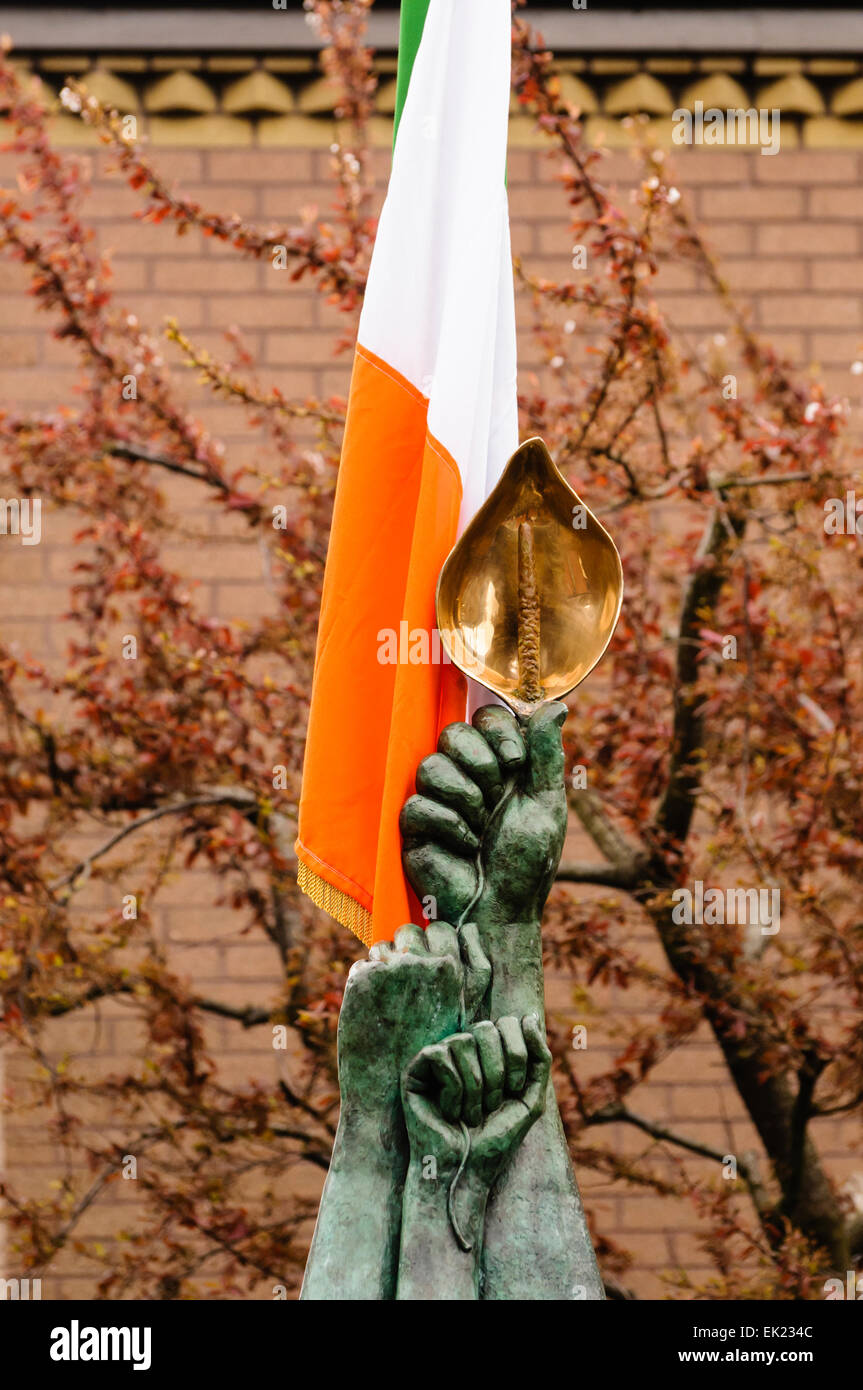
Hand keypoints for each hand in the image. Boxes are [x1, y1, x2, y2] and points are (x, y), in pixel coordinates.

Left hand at [337, 921, 490, 1117]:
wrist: (391, 1092)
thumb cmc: (433, 1050)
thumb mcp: (465, 1010)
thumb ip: (475, 968)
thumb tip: (471, 927)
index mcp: (450, 969)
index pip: (439, 929)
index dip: (432, 944)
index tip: (426, 964)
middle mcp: (420, 964)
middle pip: (409, 930)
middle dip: (405, 948)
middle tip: (404, 981)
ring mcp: (388, 970)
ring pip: (382, 946)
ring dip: (383, 965)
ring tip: (388, 1000)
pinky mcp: (361, 980)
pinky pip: (362, 967)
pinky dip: (363, 984)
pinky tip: (372, 1010)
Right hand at [400, 702, 567, 927]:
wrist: (503, 910)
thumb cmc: (528, 862)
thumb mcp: (546, 803)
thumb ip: (546, 753)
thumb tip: (557, 704)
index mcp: (499, 766)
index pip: (484, 718)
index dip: (496, 732)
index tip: (516, 762)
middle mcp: (465, 777)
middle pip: (452, 734)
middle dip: (480, 765)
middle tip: (497, 799)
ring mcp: (437, 801)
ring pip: (430, 766)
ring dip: (465, 799)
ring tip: (481, 827)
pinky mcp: (413, 827)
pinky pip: (416, 804)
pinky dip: (447, 825)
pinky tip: (464, 846)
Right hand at [401, 1014, 550, 1191]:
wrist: (466, 1169)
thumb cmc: (496, 1138)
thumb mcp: (530, 1098)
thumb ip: (538, 1058)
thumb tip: (529, 1016)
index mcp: (489, 1053)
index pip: (507, 1023)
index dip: (517, 1054)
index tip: (515, 1090)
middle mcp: (463, 1050)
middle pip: (485, 1028)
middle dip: (497, 1071)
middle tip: (492, 1106)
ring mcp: (439, 1058)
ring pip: (462, 1041)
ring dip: (474, 1086)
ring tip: (470, 1114)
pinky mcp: (416, 1070)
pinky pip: (439, 1054)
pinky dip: (452, 1088)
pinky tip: (448, 1111)